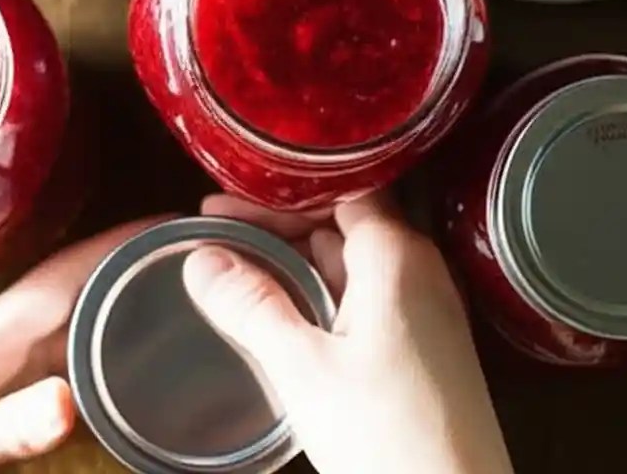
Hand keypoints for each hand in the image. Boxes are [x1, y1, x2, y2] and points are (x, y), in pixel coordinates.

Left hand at [0, 215, 173, 473]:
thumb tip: (70, 402)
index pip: (69, 272)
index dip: (125, 242)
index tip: (182, 220)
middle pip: (81, 284)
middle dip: (137, 261)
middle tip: (204, 252)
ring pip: (73, 316)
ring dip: (122, 296)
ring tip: (184, 291)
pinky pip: (61, 354)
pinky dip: (100, 343)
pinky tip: (125, 359)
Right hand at [182, 193, 513, 473]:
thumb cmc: (393, 438)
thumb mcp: (302, 367)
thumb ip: (250, 305)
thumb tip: (203, 258)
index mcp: (397, 257)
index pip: (338, 188)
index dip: (279, 190)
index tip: (226, 201)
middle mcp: (418, 273)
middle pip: (342, 223)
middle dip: (277, 226)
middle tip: (215, 232)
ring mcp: (423, 313)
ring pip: (349, 266)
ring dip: (295, 264)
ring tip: (236, 271)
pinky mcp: (420, 350)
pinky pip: (363, 302)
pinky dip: (318, 298)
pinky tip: (283, 319)